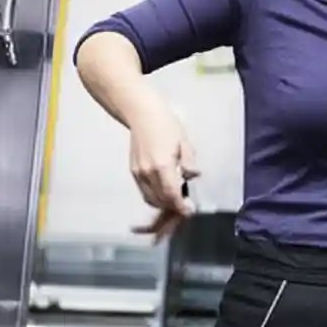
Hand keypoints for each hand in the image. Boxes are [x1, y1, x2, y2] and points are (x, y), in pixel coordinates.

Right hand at [127, 106, 198, 242]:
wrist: (142, 114)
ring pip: (150, 199)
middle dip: (172, 210)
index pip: (171, 194)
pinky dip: (154, 198)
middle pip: (160, 200)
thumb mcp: (185, 141)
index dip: (180, 206)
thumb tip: (193, 176)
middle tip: (184, 213)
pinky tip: (163, 198)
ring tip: (174, 209)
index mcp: (162, 165)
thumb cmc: (166, 124)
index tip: (188, 211)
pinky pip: (144, 192)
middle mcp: (148, 172)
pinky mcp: (133, 171)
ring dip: (162, 207)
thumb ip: (189, 162)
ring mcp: (138, 173)